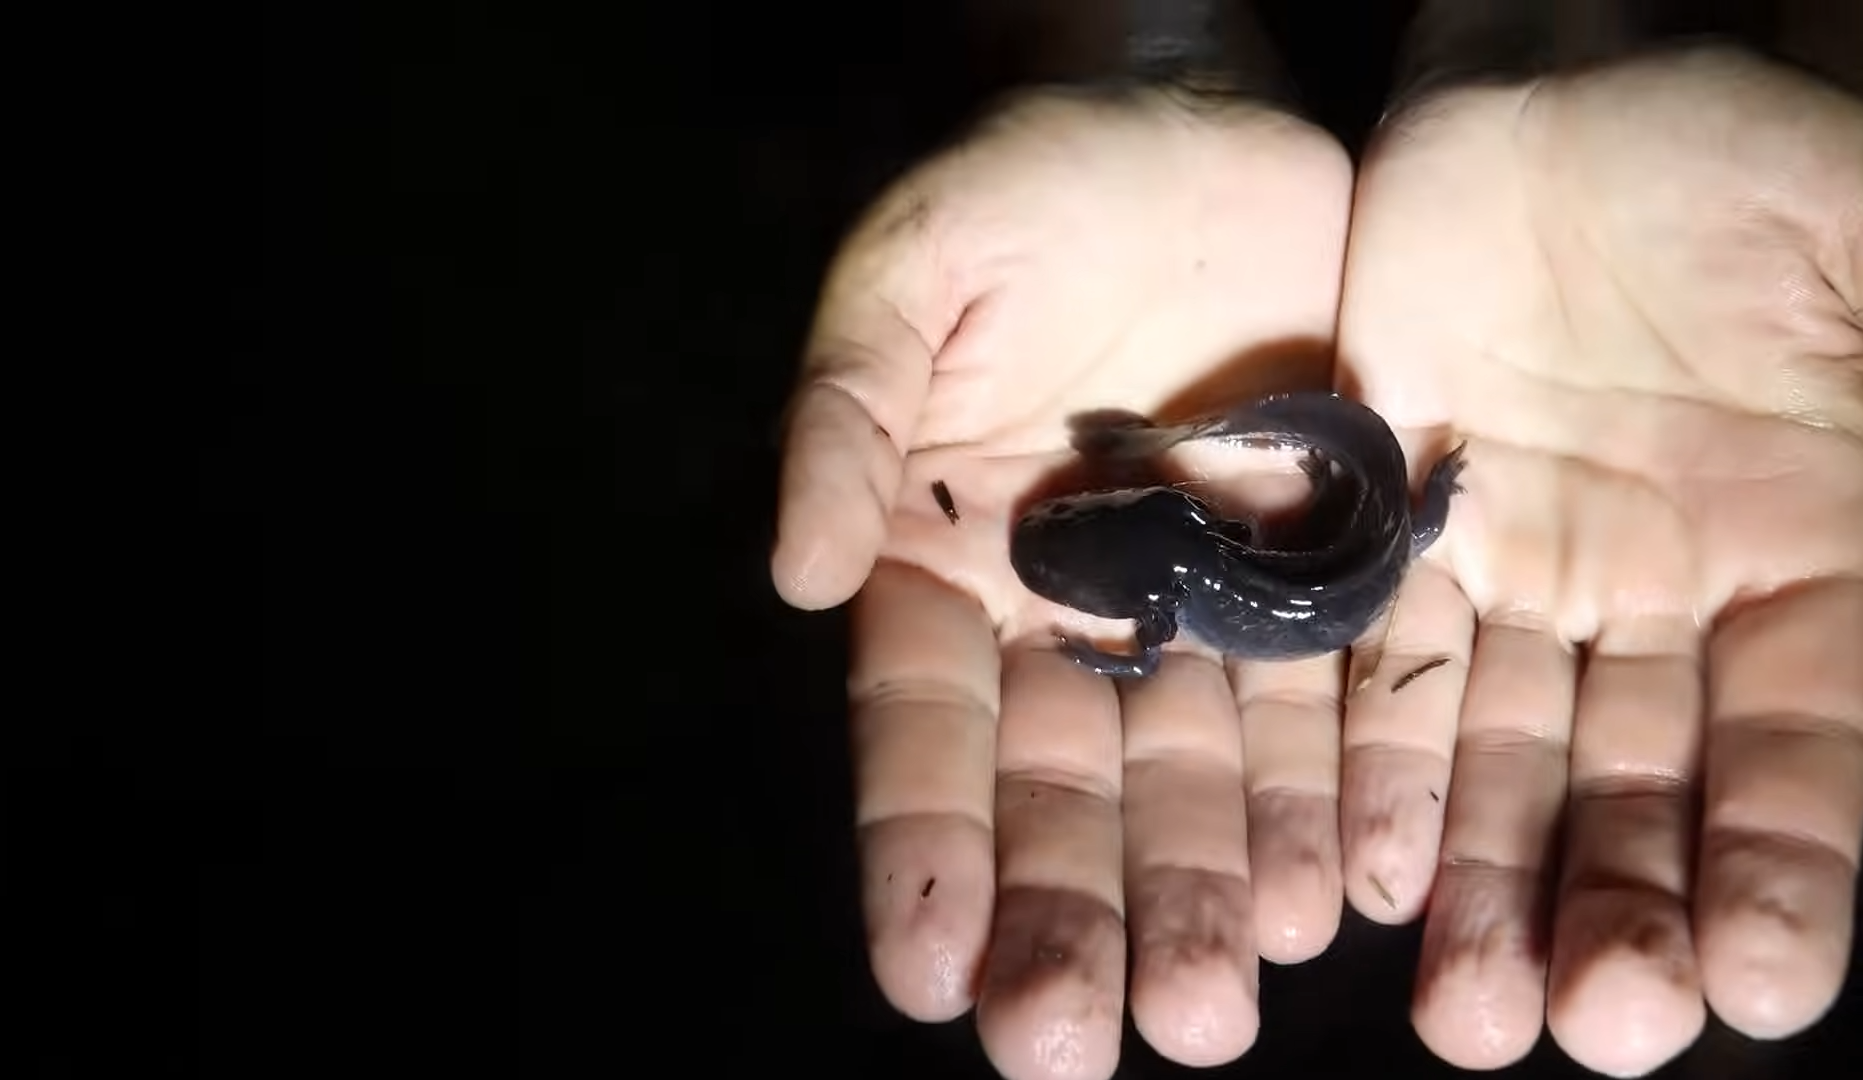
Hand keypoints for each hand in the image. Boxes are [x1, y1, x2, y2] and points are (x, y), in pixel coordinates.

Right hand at [772, 87, 1354, 1076]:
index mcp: (946, 565)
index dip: (922, 848)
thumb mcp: (906, 272)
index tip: (922, 971)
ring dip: (1208, 889)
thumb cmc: (1020, 186)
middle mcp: (1070, 615)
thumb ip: (843, 414)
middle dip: (1069, 914)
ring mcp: (1204, 604)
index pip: (925, 731)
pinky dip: (1336, 794)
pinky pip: (1336, 698)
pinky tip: (1337, 893)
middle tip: (1075, 1040)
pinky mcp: (1324, 570)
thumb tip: (794, 577)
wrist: (1190, 124)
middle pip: (1066, 788)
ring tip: (1217, 1000)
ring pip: (1204, 774)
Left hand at [1335, 45, 1862, 1075]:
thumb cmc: (1748, 162)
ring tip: (1463, 1009)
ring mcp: (1524, 579)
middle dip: (1615, 906)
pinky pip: (1369, 666)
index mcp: (1811, 562)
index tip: (1757, 983)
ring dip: (1479, 884)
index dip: (1787, 862)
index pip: (1807, 750)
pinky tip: (1354, 872)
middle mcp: (1665, 604)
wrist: (1559, 98)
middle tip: (1588, 1027)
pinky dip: (1364, 768)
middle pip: (1643, 788)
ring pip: (1501, 758)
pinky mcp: (1388, 538)